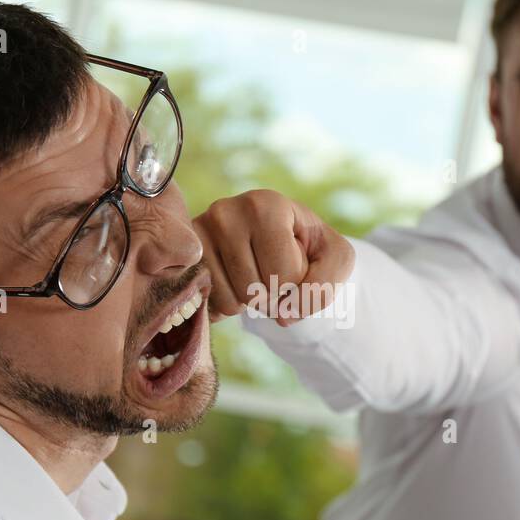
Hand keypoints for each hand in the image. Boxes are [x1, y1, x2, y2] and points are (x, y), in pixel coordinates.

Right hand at [193, 189, 353, 325]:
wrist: (275, 239)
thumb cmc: (307, 246)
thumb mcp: (335, 258)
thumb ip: (325, 286)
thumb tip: (285, 315)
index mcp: (267, 204)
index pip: (286, 275)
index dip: (298, 284)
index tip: (295, 265)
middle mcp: (226, 211)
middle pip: (256, 290)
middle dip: (274, 295)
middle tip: (273, 274)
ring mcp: (199, 234)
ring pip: (232, 301)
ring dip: (252, 302)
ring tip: (255, 276)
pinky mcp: (184, 258)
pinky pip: (210, 304)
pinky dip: (229, 304)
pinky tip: (235, 282)